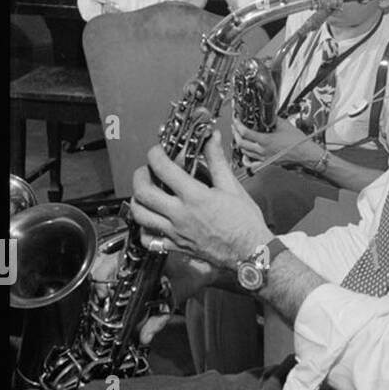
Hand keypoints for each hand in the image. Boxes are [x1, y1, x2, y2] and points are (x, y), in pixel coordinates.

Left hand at [131, 130, 271, 269]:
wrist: (250, 251)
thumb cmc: (245, 221)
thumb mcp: (232, 186)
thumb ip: (217, 160)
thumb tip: (212, 137)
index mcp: (195, 196)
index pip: (164, 168)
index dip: (156, 154)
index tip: (158, 151)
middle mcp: (180, 214)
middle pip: (143, 192)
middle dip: (140, 175)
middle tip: (147, 170)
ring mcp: (175, 232)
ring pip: (140, 215)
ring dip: (137, 200)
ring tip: (145, 192)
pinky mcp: (175, 246)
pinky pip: (148, 238)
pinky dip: (143, 227)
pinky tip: (152, 219)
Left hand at [232, 115, 310, 166]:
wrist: (305, 154)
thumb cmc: (298, 142)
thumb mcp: (286, 125)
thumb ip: (275, 119)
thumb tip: (269, 115)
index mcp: (266, 140)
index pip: (245, 133)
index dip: (238, 125)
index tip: (236, 121)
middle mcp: (263, 150)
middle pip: (241, 143)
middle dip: (235, 134)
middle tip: (235, 127)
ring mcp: (264, 157)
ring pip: (245, 152)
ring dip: (240, 144)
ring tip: (239, 137)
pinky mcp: (267, 162)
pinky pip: (252, 164)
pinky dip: (246, 158)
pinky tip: (246, 154)